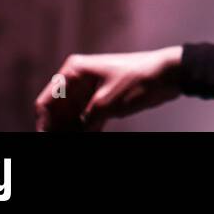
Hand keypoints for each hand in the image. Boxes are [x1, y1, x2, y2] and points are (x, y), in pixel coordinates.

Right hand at [34, 46, 183, 131]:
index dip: (43, 126)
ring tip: (73, 141)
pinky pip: (87, 119)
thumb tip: (74, 135)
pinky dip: (85, 130)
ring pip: (72, 117)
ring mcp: (91, 89)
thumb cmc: (138, 80)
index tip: (47, 140)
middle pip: (58, 111)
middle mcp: (78, 78)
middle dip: (58, 129)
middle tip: (63, 142)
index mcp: (73, 71)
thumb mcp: (105, 104)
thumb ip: (83, 123)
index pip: (46, 102)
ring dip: (71, 132)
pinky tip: (86, 138)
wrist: (169, 74)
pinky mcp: (103, 99)